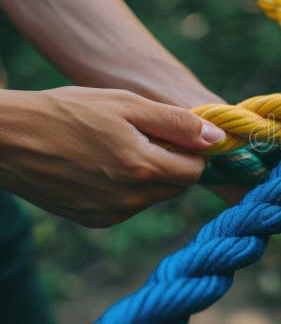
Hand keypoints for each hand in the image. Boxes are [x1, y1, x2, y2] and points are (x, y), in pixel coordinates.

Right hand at [0, 87, 226, 226]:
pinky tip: (103, 165)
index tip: (180, 133)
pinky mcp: (95, 220)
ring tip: (119, 147)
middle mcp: (129, 198)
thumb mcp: (126, 104)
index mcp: (141, 168)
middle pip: (178, 186)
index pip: (196, 169)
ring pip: (155, 196)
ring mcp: (111, 213)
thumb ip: (176, 123)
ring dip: (151, 175)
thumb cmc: (67, 111)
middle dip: (173, 162)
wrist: (7, 139)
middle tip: (146, 136)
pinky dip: (129, 188)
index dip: (194, 150)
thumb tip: (216, 139)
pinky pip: (130, 205)